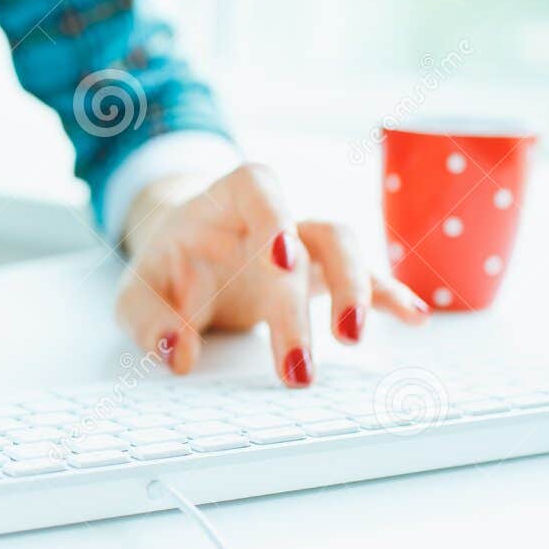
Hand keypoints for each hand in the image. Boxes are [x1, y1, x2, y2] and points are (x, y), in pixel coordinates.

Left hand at [116, 164, 430, 384]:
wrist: (184, 255)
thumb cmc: (164, 267)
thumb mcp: (135, 291)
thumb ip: (148, 319)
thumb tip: (176, 354)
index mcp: (228, 200)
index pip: (260, 188)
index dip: (276, 218)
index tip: (283, 261)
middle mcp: (277, 217)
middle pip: (316, 235)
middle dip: (317, 293)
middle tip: (302, 360)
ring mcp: (306, 244)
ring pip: (347, 249)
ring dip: (359, 292)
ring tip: (352, 341)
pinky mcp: (322, 277)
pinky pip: (365, 279)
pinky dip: (389, 296)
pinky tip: (413, 318)